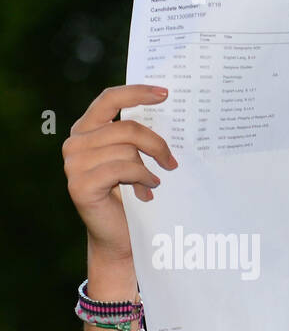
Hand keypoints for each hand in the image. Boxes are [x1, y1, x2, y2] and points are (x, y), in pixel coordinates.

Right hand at [63, 85, 178, 264]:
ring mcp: (73, 164)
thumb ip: (137, 139)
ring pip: (126, 149)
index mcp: (87, 130)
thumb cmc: (132, 198)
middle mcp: (75, 143)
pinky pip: (122, 169)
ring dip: (148, 168)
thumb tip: (167, 116)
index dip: (137, 93)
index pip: (109, 100)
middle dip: (156, 144)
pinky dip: (141, 178)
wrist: (120, 237)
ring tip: (153, 184)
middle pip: (127, 128)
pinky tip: (148, 191)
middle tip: (173, 162)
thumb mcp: (135, 161)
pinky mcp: (80, 184)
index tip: (165, 93)